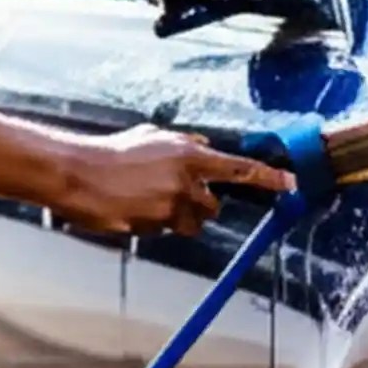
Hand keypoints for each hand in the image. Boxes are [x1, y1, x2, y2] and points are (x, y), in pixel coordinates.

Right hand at [56, 124, 295, 235]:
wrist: (77, 174)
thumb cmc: (113, 152)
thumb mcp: (154, 136)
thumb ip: (185, 144)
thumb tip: (205, 147)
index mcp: (189, 157)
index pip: (239, 170)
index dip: (268, 179)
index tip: (290, 185)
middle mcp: (185, 184)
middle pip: (214, 207)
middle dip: (199, 204)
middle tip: (172, 192)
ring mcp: (169, 209)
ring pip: (190, 223)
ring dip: (178, 216)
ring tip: (147, 199)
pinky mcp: (152, 228)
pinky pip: (164, 231)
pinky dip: (154, 223)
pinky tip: (133, 207)